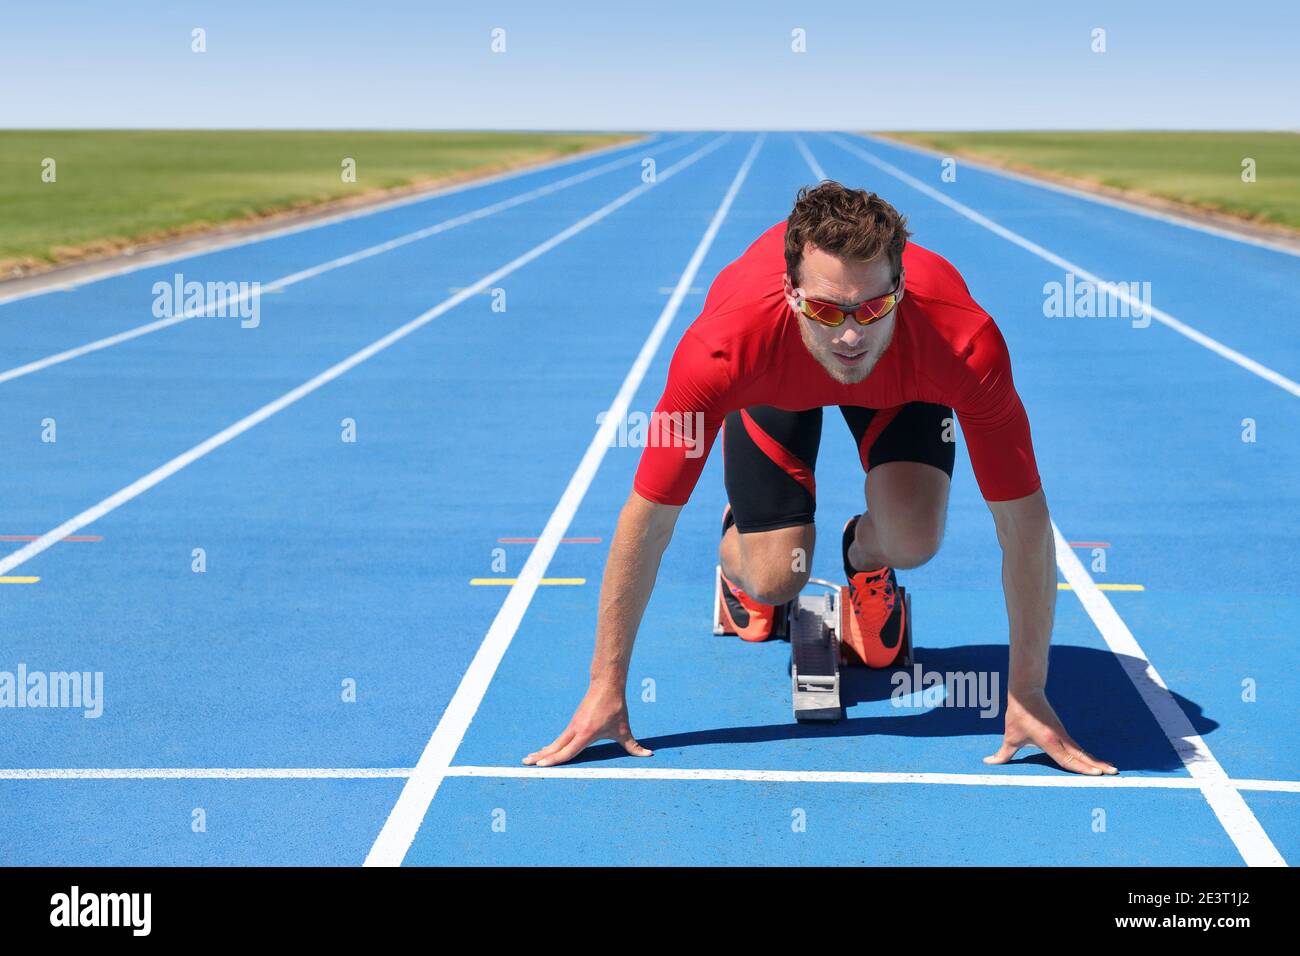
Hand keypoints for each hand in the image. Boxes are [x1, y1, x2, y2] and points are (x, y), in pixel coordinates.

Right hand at [524, 682, 651, 767]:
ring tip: (528, 758)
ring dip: (542, 751)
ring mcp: (572, 726)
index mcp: (585, 734)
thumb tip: (648, 755)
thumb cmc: (615, 708)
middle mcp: (575, 730)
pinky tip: (545, 750)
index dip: (554, 759)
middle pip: (554, 747)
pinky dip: (551, 746)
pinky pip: (560, 738)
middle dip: (540, 756)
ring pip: (555, 742)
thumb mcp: (624, 729)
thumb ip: (634, 746)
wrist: (606, 685)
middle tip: (525, 763)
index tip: (540, 765)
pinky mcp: (573, 723)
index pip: (567, 751)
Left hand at [984, 688, 1116, 774]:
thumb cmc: (1018, 715)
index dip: (1081, 767)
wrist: (1026, 693)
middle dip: (1096, 766)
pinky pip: (1077, 747)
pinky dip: (1087, 756)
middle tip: (1113, 774)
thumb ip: (1002, 754)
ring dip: (1096, 761)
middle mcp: (1059, 738)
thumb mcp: (1010, 736)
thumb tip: (987, 762)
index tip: (1096, 774)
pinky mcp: (1063, 732)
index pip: (1067, 758)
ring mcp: (1063, 735)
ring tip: (1112, 769)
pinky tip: (1096, 762)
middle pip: (1080, 756)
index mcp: (1049, 740)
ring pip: (1081, 752)